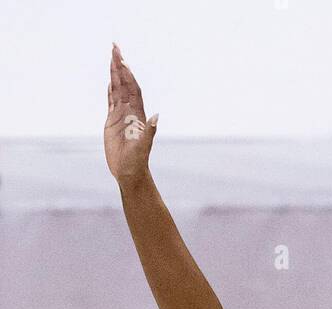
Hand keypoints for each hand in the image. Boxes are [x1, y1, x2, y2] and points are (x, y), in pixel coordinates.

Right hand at [104, 43, 156, 185]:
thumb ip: (150, 132)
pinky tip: (109, 80)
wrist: (129, 173)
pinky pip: (110, 102)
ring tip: (111, 56)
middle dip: (119, 65)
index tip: (122, 59)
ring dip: (114, 73)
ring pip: (117, 89)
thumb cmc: (137, 162)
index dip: (128, 74)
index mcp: (137, 114)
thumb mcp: (143, 147)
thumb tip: (156, 117)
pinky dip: (110, 90)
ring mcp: (121, 116)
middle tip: (114, 46)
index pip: (132, 88)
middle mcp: (130, 112)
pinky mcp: (112, 122)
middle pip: (124, 83)